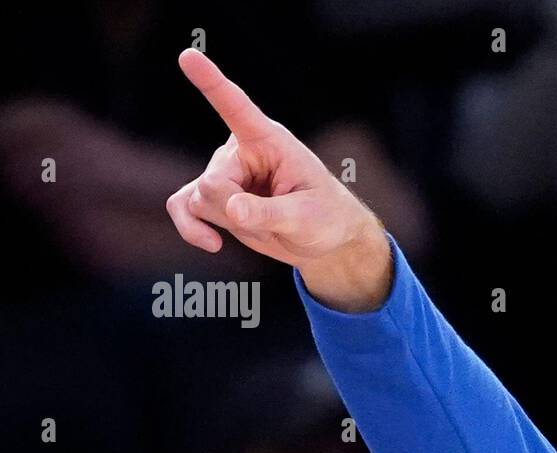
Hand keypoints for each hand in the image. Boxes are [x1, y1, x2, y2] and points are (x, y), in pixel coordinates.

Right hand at [166, 48, 392, 310]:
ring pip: (197, 199)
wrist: (325, 238)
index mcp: (268, 141)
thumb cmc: (326, 217)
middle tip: (275, 217)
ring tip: (262, 224)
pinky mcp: (213, 197)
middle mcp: (240, 151)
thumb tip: (231, 211)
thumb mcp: (307, 218)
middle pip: (214, 183)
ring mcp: (224, 174)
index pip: (236, 107)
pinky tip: (212, 244)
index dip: (211, 82)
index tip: (188, 56)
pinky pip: (182, 207)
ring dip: (225, 223)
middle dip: (236, 211)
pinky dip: (190, 228)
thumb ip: (269, 213)